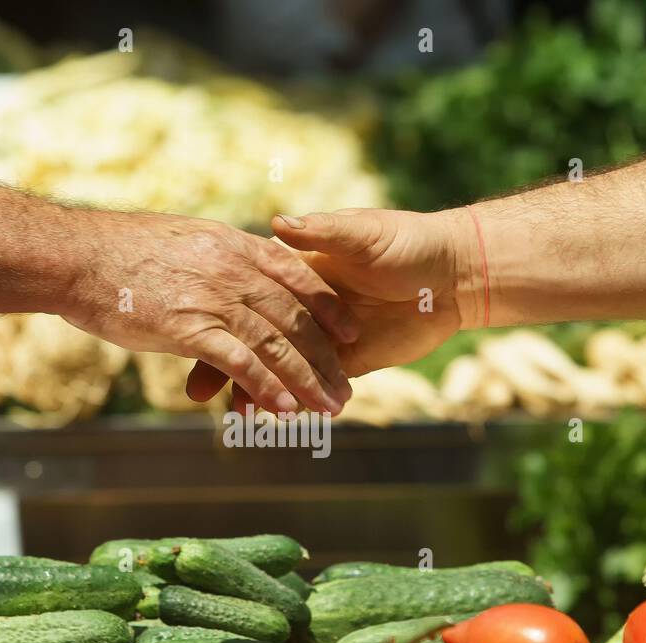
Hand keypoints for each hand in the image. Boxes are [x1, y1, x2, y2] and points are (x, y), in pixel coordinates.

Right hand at [68, 211, 356, 413]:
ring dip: (306, 379)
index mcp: (232, 245)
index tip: (349, 331)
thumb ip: (211, 257)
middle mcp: (231, 269)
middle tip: (345, 389)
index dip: (327, 305)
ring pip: (275, 342)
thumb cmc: (117, 251)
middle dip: (326, 357)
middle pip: (294, 316)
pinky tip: (283, 408)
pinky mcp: (189, 326)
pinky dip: (265, 385)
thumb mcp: (178, 238)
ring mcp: (212, 297)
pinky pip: (239, 360)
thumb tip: (226, 271)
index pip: (295, 274)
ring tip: (328, 408)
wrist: (75, 254)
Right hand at [185, 208, 476, 404]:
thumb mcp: (362, 233)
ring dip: (255, 391)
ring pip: (279, 368)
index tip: (191, 331)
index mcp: (300, 270)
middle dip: (226, 364)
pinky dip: (292, 401)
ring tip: (234, 415)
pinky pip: (312, 386)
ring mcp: (324, 338)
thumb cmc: (408, 241)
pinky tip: (269, 417)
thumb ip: (323, 233)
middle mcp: (304, 306)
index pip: (251, 294)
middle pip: (255, 338)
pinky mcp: (348, 363)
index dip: (221, 312)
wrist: (455, 275)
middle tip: (198, 391)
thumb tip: (279, 222)